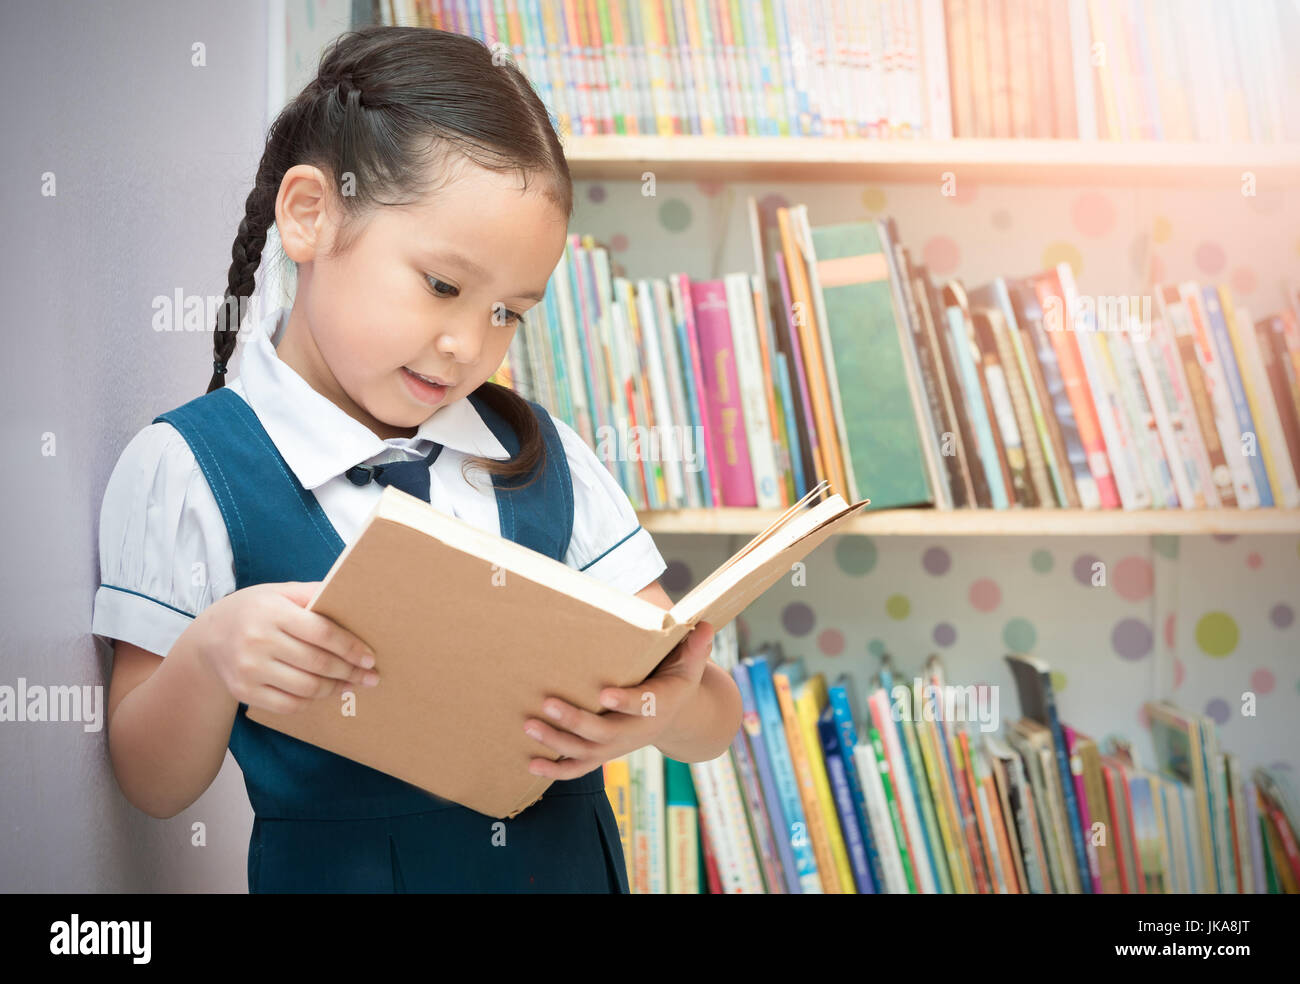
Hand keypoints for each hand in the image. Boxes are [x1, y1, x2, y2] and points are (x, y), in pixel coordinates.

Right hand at [192, 581, 379, 714]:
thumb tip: (351, 593)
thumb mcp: (279, 593)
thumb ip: (312, 594)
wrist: (209, 637)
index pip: (322, 633)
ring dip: (335, 689)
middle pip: (317, 663)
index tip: (370, 658)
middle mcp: (258, 641)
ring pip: (306, 687)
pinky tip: (324, 693)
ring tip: (350, 684)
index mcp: (272, 612)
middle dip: (350, 672)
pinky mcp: (244, 691)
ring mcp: (249, 669)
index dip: (351, 648)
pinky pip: (288, 705)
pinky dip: (312, 701)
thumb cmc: (255, 611)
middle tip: (370, 676)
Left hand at [523, 621, 715, 779]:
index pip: (642, 706)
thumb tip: (706, 624)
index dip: (625, 702)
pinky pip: (580, 768)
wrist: (672, 720)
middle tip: (547, 703)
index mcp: (658, 707)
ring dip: (557, 743)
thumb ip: (694, 648)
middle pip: (605, 732)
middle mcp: (637, 732)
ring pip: (587, 752)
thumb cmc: (676, 682)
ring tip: (530, 726)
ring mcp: (618, 747)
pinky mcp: (604, 755)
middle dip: (575, 720)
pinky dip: (556, 770)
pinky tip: (530, 764)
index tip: (604, 694)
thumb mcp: (690, 666)